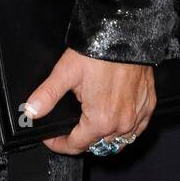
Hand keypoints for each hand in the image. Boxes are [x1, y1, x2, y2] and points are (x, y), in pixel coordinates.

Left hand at [24, 47, 155, 154]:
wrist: (125, 35)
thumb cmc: (98, 52)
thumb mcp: (66, 72)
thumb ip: (47, 94)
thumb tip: (31, 110)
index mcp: (100, 120)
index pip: (76, 146)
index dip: (59, 144)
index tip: (50, 139)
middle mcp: (122, 124)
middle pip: (97, 144)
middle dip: (79, 139)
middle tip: (67, 127)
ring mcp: (138, 117)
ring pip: (118, 139)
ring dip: (102, 136)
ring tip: (87, 123)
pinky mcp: (148, 107)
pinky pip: (136, 129)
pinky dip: (123, 128)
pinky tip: (113, 117)